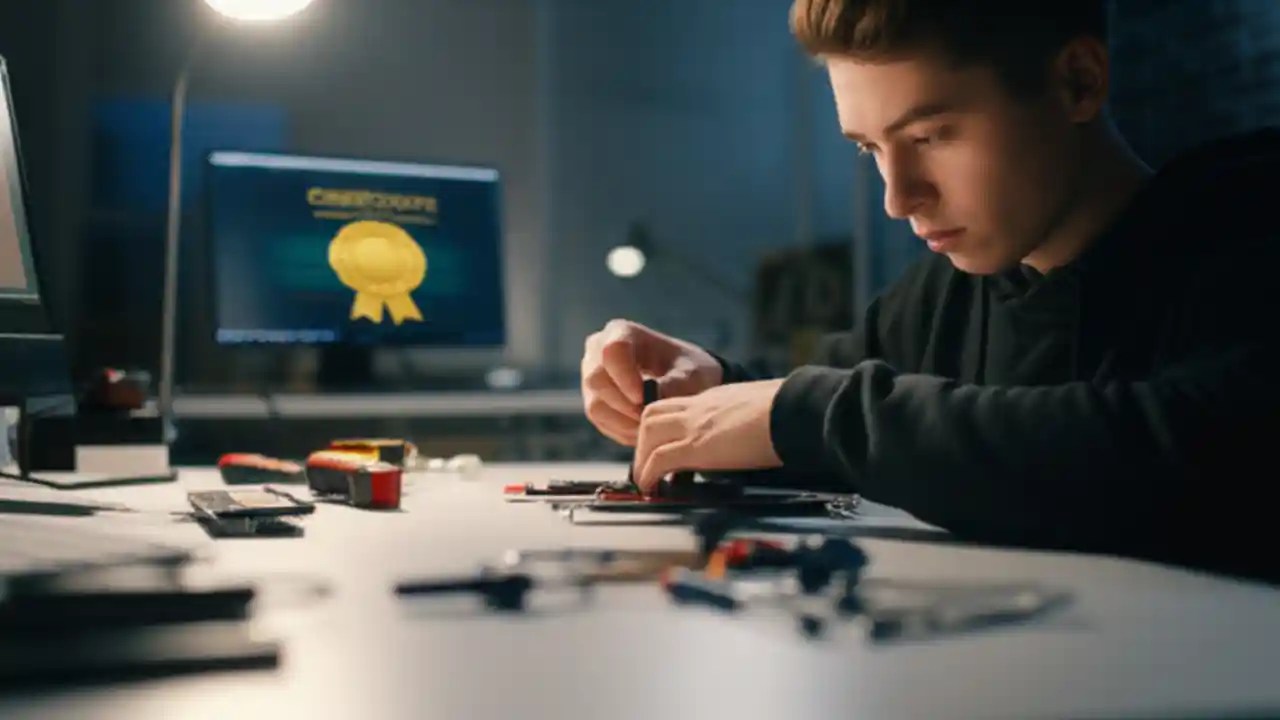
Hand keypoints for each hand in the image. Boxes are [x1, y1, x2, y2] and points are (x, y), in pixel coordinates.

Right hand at [581, 319, 723, 446]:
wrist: (687, 386)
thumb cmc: (690, 372)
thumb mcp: (693, 376)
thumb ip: (674, 385)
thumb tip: (650, 398)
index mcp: (622, 332)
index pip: (612, 351)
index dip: (625, 377)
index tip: (644, 399)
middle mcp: (598, 350)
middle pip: (597, 380)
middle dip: (626, 405)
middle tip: (652, 417)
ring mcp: (591, 376)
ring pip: (596, 405)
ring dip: (626, 422)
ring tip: (653, 425)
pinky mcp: (593, 400)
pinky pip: (600, 421)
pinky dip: (624, 430)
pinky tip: (645, 428)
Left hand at [633, 379, 784, 492]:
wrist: (794, 409)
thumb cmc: (788, 411)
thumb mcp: (757, 409)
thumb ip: (739, 420)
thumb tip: (741, 440)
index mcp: (714, 397)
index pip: (675, 407)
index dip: (662, 427)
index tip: (662, 446)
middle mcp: (699, 406)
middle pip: (652, 415)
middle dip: (643, 440)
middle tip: (646, 464)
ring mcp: (695, 424)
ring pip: (647, 434)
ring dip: (642, 457)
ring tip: (646, 480)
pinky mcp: (696, 446)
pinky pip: (659, 460)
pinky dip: (648, 474)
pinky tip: (651, 488)